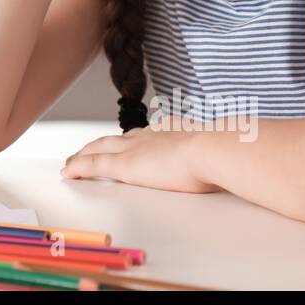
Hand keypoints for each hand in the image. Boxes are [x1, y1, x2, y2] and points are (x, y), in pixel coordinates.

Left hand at [60, 126, 220, 193]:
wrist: (214, 149)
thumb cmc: (224, 153)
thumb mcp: (222, 151)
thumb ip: (220, 154)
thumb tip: (236, 158)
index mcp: (171, 132)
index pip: (145, 135)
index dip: (132, 140)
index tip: (127, 142)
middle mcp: (148, 136)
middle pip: (116, 139)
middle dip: (100, 144)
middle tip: (88, 149)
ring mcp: (134, 149)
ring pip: (99, 149)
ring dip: (84, 155)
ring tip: (72, 162)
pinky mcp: (124, 165)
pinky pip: (92, 165)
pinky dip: (78, 167)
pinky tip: (67, 172)